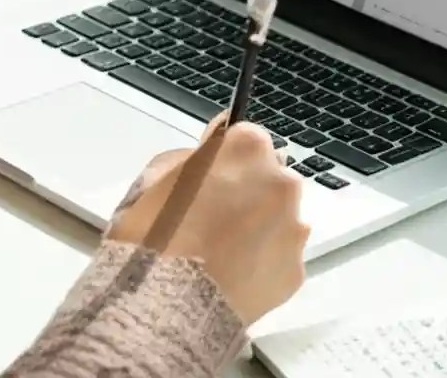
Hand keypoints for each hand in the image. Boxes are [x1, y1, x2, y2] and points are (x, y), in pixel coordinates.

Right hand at [107, 113, 309, 324]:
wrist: (163, 308)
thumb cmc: (150, 236)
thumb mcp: (155, 178)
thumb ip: (194, 156)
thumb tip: (214, 145)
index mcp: (248, 149)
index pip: (246, 137)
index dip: (226, 158)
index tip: (211, 177)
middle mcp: (282, 182)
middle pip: (270, 177)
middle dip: (248, 192)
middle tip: (212, 220)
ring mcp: (294, 228)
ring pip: (280, 218)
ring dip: (259, 228)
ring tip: (222, 255)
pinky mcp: (296, 271)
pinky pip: (280, 258)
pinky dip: (262, 264)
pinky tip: (232, 278)